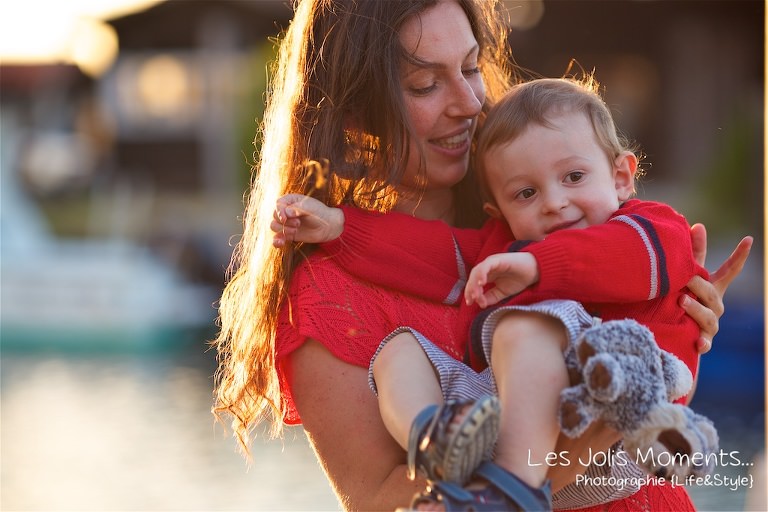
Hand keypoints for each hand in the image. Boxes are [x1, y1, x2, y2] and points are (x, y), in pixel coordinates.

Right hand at [271, 194, 344, 246]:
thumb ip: (298, 208)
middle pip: (274, 216)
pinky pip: (277, 237)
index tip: (285, 218)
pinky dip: (276, 241)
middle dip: (284, 222)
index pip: (278, 204)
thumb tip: (286, 212)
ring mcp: (286, 223)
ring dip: (283, 230)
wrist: (328, 227)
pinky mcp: (287, 234)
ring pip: (274, 226)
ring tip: (296, 230)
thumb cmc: (320, 213)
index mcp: (290, 200)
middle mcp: (286, 211)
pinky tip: (281, 243)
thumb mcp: (310, 208)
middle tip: (298, 224)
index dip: (279, 212)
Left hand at [464, 252, 538, 307]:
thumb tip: (481, 304)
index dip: (470, 292)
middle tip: (471, 301)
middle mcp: (487, 268)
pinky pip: (486, 266)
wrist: (535, 270)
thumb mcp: (503, 292)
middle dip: (470, 289)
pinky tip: (482, 283)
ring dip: (474, 284)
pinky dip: (482, 274)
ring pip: (477, 272)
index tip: (470, 303)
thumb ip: (492, 297)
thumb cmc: (520, 279)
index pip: (474, 283)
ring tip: (476, 295)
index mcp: (487, 274)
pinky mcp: (497, 259)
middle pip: (473, 277)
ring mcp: (491, 262)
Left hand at [684, 223, 752, 352]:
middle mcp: (716, 306)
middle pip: (711, 293)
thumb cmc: (683, 299)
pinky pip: (705, 343)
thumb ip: (694, 254)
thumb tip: (697, 224)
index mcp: (713, 287)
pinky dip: (703, 343)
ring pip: (708, 317)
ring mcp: (711, 325)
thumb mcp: (687, 276)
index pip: (729, 270)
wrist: (676, 334)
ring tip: (681, 301)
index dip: (738, 256)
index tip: (748, 240)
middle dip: (699, 284)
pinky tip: (698, 343)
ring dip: (696, 309)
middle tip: (685, 277)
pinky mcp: (702, 341)